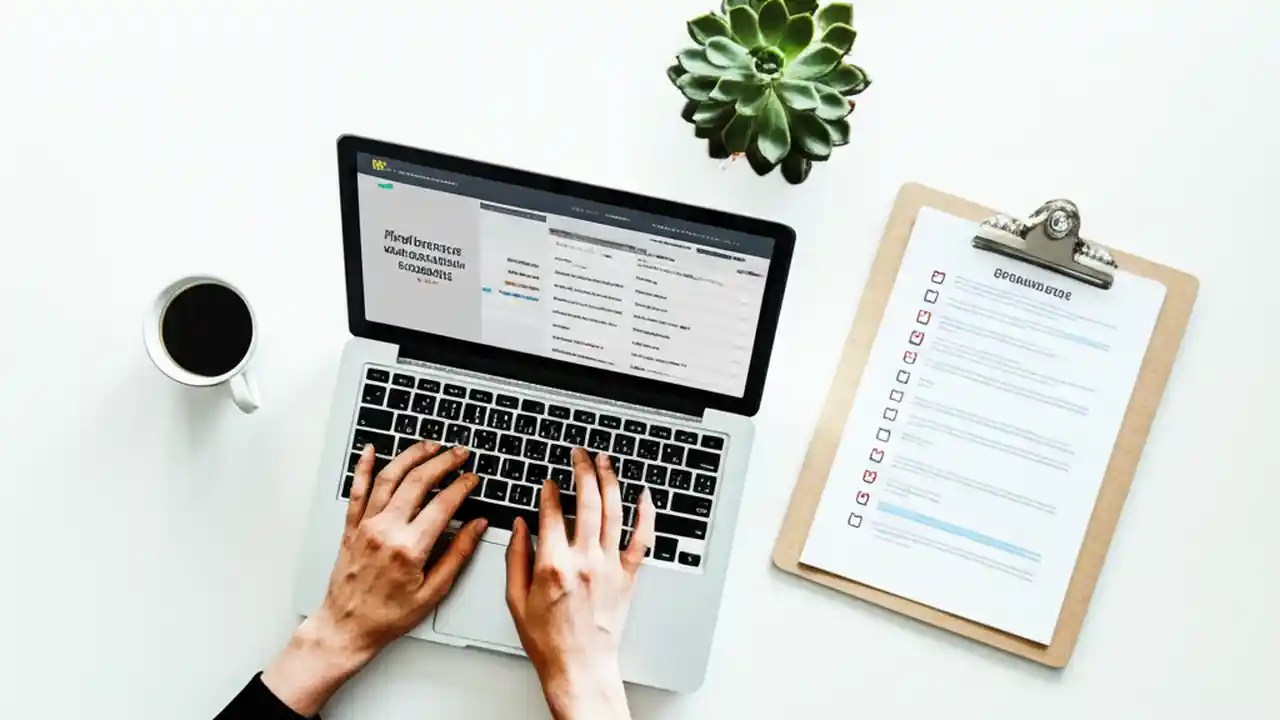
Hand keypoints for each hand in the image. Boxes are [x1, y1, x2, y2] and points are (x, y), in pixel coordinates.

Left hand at [262, 442, 486, 715]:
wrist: (346, 627)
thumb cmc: (388, 616)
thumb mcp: (433, 592)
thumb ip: (457, 554)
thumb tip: (476, 526)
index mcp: (410, 548)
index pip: (443, 504)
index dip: (462, 486)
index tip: (472, 479)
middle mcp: (385, 531)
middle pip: (417, 482)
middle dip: (442, 461)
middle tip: (458, 453)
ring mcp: (365, 526)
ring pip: (389, 478)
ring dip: (411, 456)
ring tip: (429, 445)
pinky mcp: (350, 528)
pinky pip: (357, 491)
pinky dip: (363, 468)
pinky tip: (370, 451)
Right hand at [505, 449, 655, 719]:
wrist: (580, 666)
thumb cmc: (547, 639)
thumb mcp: (515, 599)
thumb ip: (516, 557)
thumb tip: (520, 525)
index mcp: (553, 565)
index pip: (552, 512)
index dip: (549, 491)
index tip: (548, 481)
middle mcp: (585, 561)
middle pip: (588, 502)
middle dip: (583, 470)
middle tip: (579, 454)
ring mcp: (610, 567)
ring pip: (614, 512)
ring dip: (610, 481)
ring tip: (605, 461)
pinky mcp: (628, 576)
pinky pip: (642, 539)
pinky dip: (645, 514)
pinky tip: (644, 495)